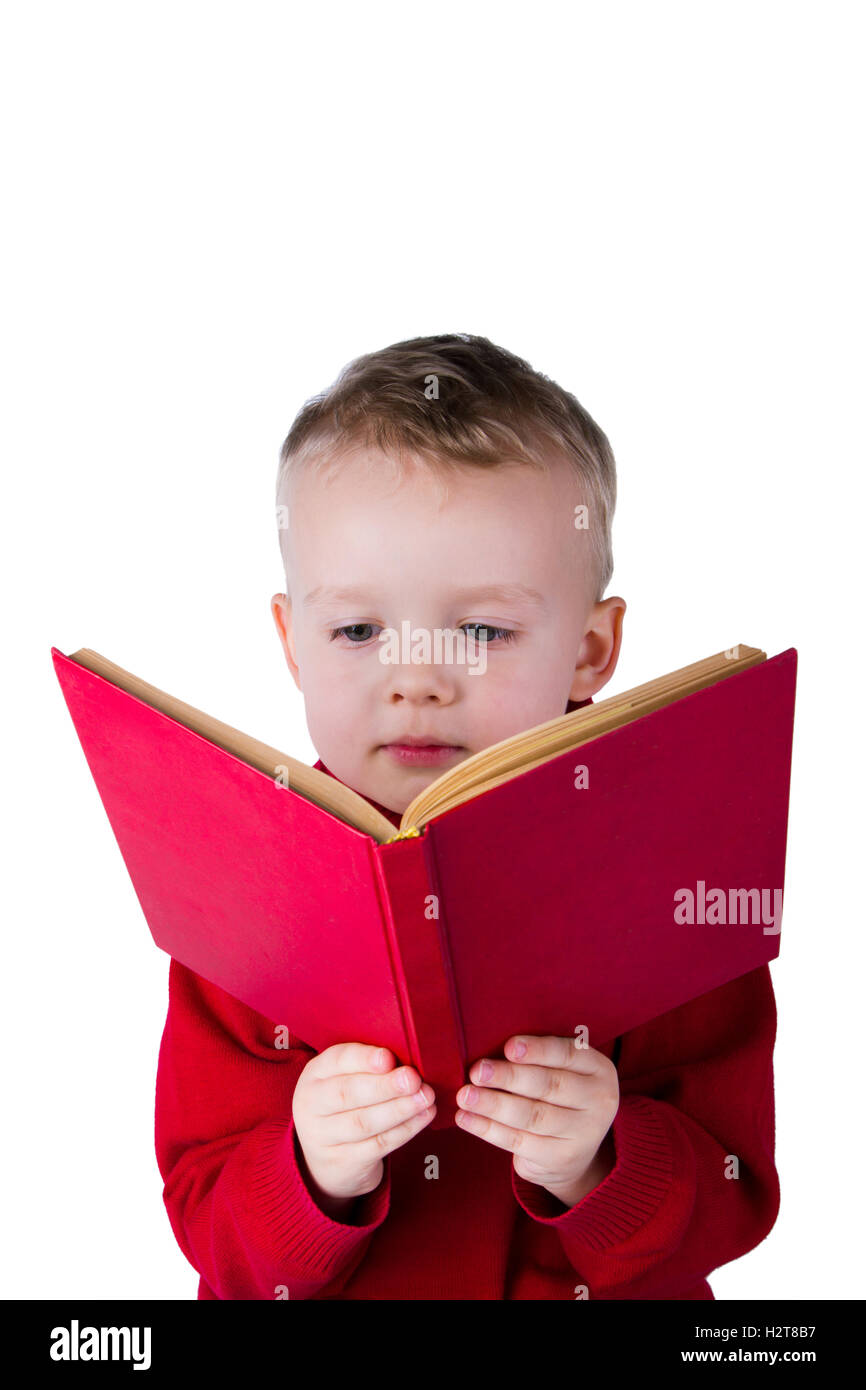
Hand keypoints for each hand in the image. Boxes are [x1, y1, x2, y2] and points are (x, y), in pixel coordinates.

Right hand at [293, 1043, 435, 1211]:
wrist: (326, 1157)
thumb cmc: (345, 1104)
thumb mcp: (346, 1078)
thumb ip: (370, 1066)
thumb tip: (406, 1058)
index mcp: (314, 1074)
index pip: (336, 1061)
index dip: (363, 1059)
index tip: (389, 1058)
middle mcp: (311, 1104)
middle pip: (347, 1094)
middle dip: (384, 1086)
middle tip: (414, 1080)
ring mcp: (323, 1137)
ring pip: (364, 1123)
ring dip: (399, 1109)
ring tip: (426, 1097)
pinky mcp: (342, 1162)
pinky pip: (377, 1145)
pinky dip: (404, 1130)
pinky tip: (423, 1116)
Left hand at [455, 1034, 618, 1208]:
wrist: (573, 1152)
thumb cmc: (558, 1097)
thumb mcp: (562, 1072)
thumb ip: (539, 1057)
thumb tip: (490, 1043)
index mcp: (599, 1070)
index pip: (568, 1055)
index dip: (538, 1051)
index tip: (509, 1047)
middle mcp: (598, 1101)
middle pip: (549, 1086)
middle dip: (509, 1077)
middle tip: (477, 1071)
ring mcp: (583, 1134)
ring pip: (532, 1115)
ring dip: (494, 1104)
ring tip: (465, 1096)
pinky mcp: (560, 1158)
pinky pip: (519, 1141)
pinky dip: (488, 1128)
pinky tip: (466, 1118)